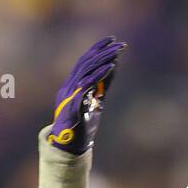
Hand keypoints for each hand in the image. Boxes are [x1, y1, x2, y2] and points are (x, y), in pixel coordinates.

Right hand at [47, 37, 125, 155]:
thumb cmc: (81, 127)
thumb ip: (102, 87)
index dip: (97, 49)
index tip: (112, 40)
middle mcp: (69, 86)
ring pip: (86, 70)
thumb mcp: (94, 103)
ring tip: (117, 51)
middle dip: (103, 51)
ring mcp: (70, 95)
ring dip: (103, 59)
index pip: (84, 61)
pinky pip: (87, 85)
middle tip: (119, 43)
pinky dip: (99, 75)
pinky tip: (110, 67)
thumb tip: (113, 68)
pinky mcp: (74, 105)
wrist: (68, 147)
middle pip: (85, 62)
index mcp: (72, 85)